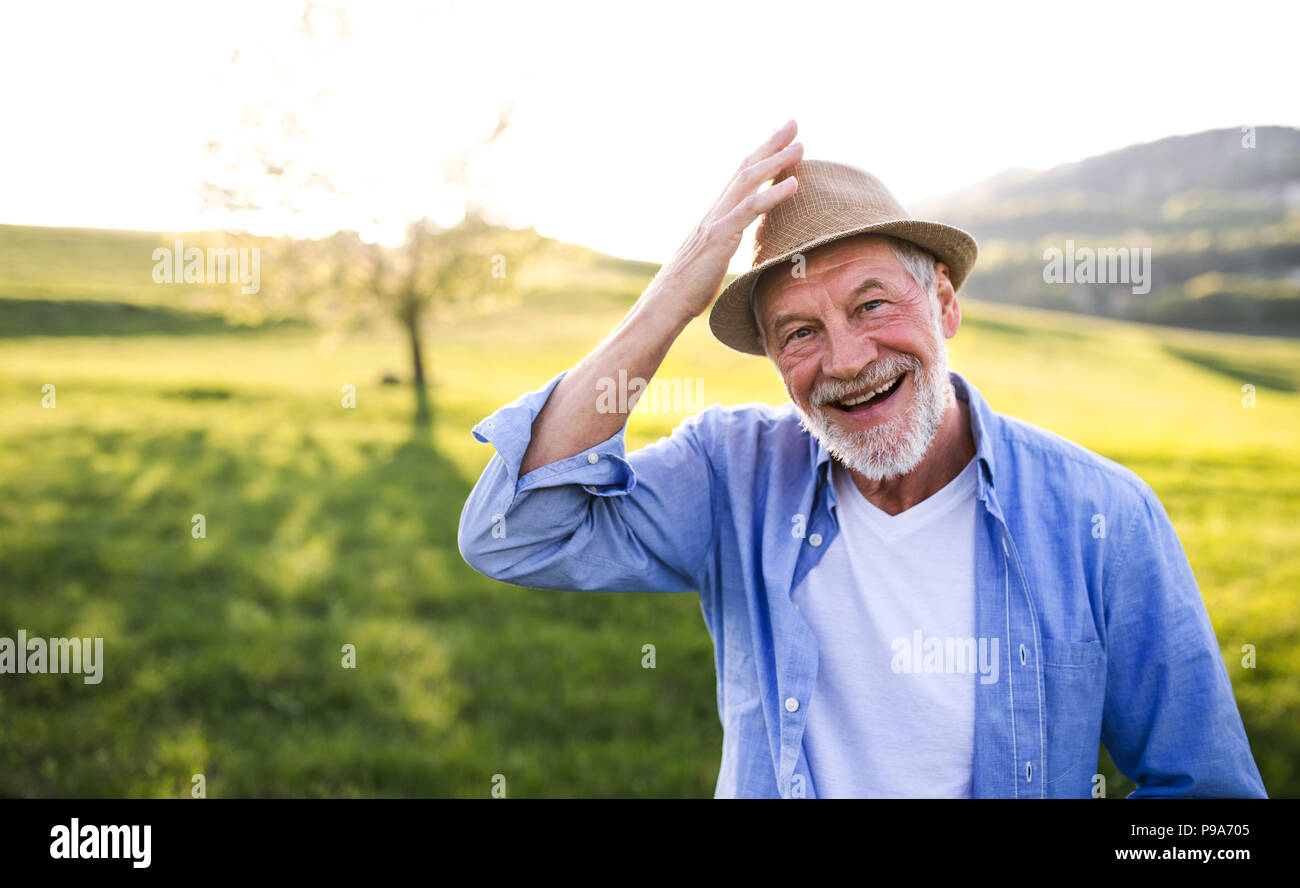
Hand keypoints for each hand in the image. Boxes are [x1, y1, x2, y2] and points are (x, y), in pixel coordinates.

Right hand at [648, 119, 802, 320]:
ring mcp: (715, 221)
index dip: (761, 155)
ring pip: (748, 181)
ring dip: (776, 161)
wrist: (665, 304)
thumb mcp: (711, 260)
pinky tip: (795, 184)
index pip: (740, 177)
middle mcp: (714, 210)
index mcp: (714, 215)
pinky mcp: (719, 237)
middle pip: (745, 168)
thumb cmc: (687, 290)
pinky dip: (773, 195)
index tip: (781, 138)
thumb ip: (724, 245)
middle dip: (770, 144)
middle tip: (792, 123)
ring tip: (801, 146)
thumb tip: (735, 246)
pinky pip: (749, 210)